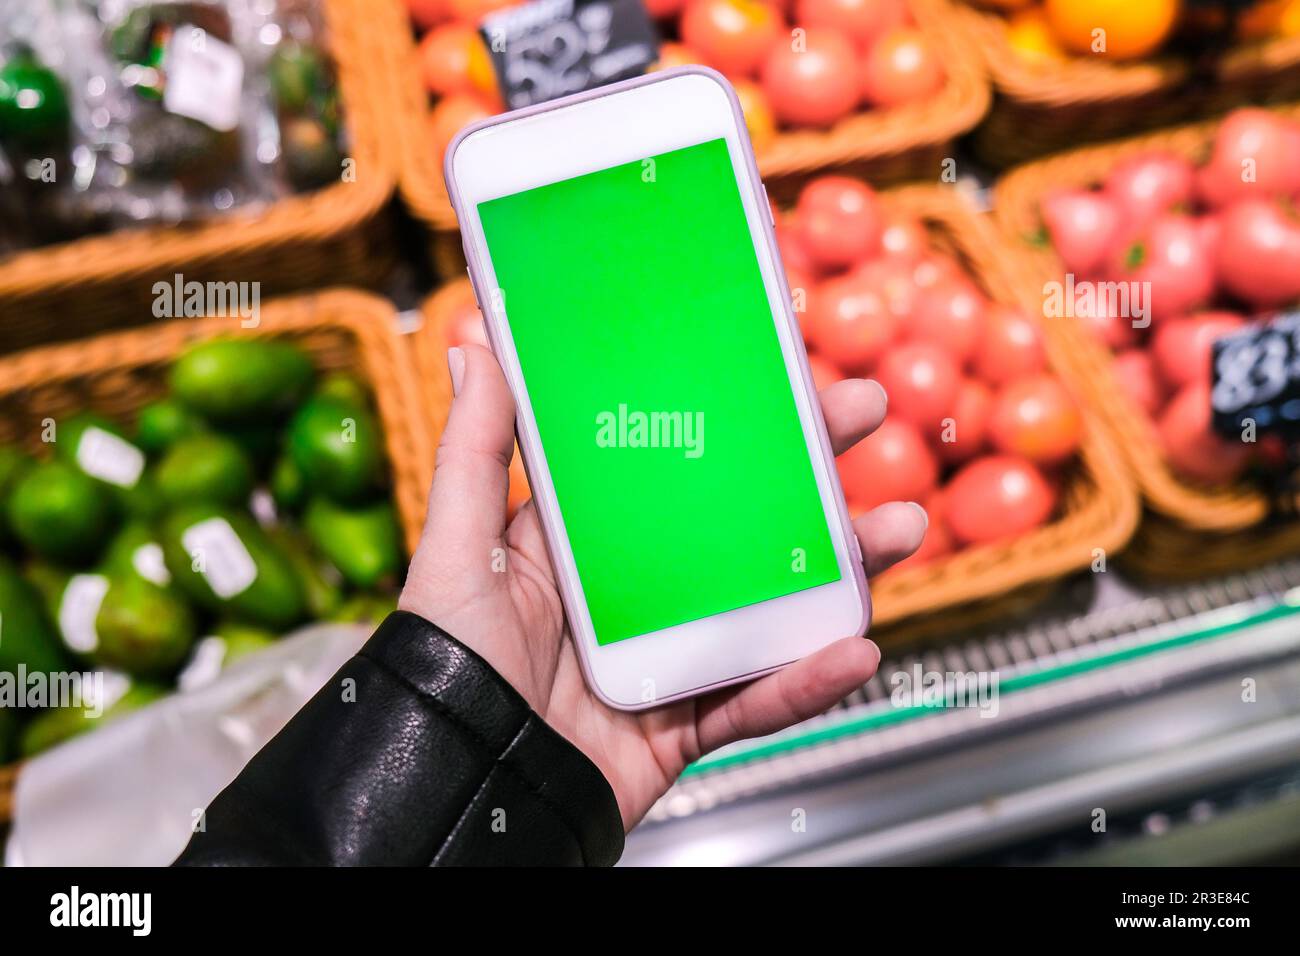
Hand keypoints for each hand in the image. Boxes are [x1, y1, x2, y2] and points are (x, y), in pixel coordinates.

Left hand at [400, 345, 926, 830]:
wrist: (462, 785)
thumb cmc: (446, 666)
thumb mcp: (459, 547)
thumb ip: (473, 453)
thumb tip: (475, 348)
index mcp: (593, 541)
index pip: (680, 464)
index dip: (736, 419)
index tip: (786, 370)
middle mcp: (641, 592)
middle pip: (744, 525)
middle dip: (812, 472)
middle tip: (864, 417)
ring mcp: (671, 657)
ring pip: (775, 608)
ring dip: (844, 571)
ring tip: (899, 529)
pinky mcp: (687, 723)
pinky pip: (758, 702)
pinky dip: (807, 682)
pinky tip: (856, 649)